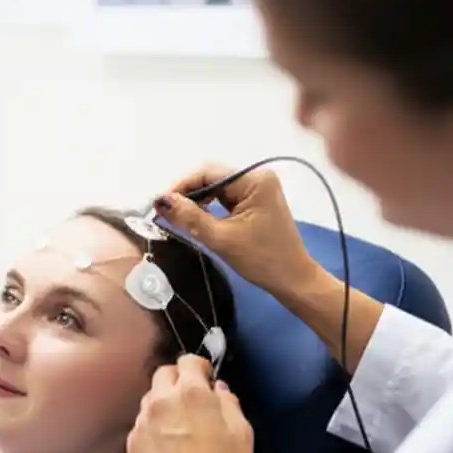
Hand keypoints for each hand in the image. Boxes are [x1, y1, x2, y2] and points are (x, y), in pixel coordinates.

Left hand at [126, 355, 254, 452]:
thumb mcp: (243, 434)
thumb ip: (228, 403)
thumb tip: (216, 390)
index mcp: (191, 393)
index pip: (187, 361)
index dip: (199, 367)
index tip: (206, 379)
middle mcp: (160, 402)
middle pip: (162, 375)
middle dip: (178, 380)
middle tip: (192, 399)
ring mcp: (141, 425)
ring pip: (150, 400)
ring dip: (164, 404)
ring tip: (180, 426)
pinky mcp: (131, 447)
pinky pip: (142, 426)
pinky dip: (153, 428)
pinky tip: (167, 448)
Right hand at [154, 163, 322, 300]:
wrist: (292, 280)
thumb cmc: (262, 260)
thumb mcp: (221, 239)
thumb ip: (190, 218)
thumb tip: (160, 201)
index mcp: (255, 180)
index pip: (208, 173)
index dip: (181, 185)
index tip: (159, 204)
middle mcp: (257, 177)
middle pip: (212, 177)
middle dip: (187, 193)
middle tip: (164, 212)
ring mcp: (258, 189)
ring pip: (216, 188)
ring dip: (196, 201)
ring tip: (176, 216)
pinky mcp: (255, 201)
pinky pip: (225, 198)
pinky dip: (208, 207)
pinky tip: (196, 218)